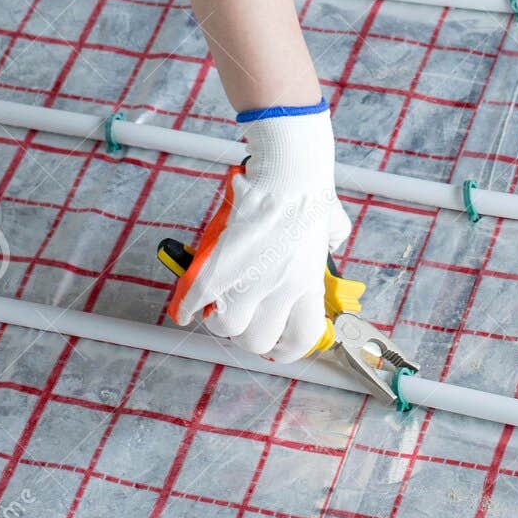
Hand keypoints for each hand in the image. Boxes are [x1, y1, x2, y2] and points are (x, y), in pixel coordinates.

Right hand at [168, 104, 350, 360]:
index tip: (277, 345)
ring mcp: (248, 280)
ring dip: (218, 320)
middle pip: (258, 340)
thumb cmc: (308, 189)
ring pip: (226, 327)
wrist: (286, 168)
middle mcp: (280, 290)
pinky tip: (186, 308)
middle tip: (242, 320)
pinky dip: (187, 307)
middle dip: (247, 335)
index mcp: (307, 284)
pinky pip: (197, 301)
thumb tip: (330, 242)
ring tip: (217, 307)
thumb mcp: (330, 228)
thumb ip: (329, 244)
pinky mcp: (220, 267)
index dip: (287, 348)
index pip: (302, 338)